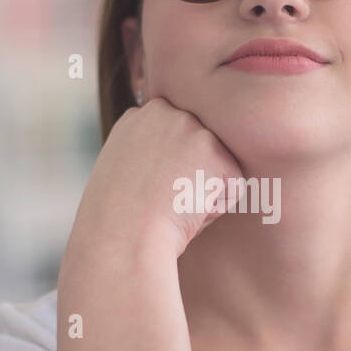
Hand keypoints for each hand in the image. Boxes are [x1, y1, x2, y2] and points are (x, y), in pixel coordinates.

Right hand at [65, 95, 246, 260]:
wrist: (121, 238)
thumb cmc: (118, 220)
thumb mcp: (122, 169)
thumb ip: (149, 151)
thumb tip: (178, 161)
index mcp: (141, 115)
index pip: (176, 141)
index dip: (167, 173)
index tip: (147, 189)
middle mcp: (167, 112)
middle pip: (200, 150)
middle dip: (188, 177)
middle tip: (157, 199)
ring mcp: (192, 128)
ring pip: (217, 168)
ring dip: (201, 193)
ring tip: (169, 205)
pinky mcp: (216, 152)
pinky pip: (232, 188)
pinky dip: (215, 209)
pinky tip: (185, 211)